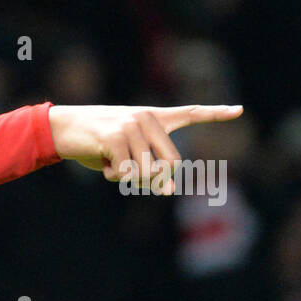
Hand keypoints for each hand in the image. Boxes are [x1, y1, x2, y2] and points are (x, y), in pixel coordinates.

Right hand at [48, 104, 242, 183]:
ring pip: (147, 172)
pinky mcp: (116, 137)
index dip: (215, 114)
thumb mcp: (124, 156)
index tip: (239, 110)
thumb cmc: (94, 144)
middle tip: (128, 177)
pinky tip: (102, 161)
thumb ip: (148, 169)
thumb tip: (168, 190)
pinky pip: (126, 172)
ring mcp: (132, 126)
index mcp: (153, 118)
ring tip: (110, 163)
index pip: (190, 113)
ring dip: (128, 178)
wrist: (62, 129)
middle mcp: (148, 118)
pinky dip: (114, 175)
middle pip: (170, 163)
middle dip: (152, 179)